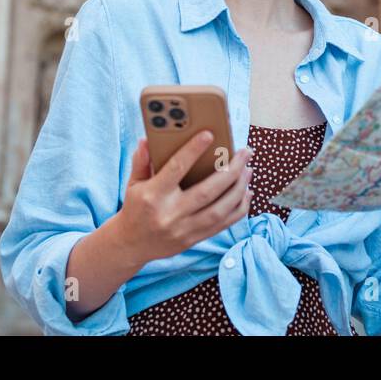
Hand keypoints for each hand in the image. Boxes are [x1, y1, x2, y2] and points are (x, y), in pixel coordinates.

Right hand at [114, 131, 252, 263]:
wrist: (131, 245)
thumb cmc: (135, 208)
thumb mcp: (133, 183)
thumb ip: (141, 161)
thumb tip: (148, 140)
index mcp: (153, 195)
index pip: (176, 169)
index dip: (193, 150)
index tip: (209, 134)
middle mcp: (171, 213)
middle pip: (208, 191)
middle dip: (231, 170)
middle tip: (245, 153)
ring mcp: (184, 229)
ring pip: (220, 209)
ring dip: (239, 189)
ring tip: (249, 170)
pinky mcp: (194, 239)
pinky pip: (223, 224)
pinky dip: (239, 208)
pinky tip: (246, 193)